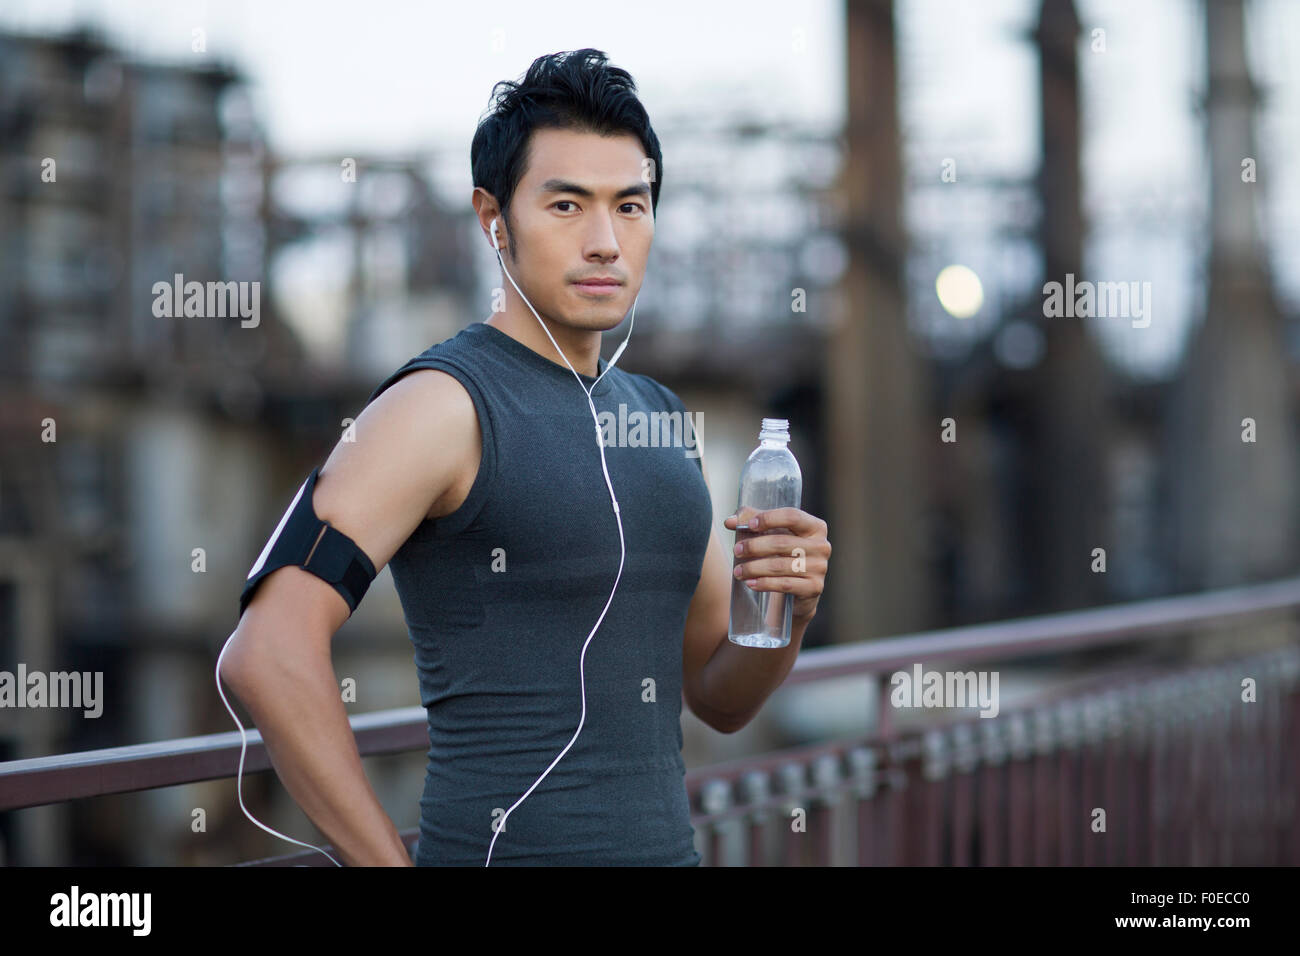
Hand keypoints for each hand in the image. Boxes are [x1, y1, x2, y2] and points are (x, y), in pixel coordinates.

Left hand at [723, 507, 830, 622]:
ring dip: (754, 568)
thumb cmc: (785, 554)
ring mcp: (819, 568)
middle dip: (754, 546)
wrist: (799, 590)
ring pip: (780, 566)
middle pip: (782, 542)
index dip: (769, 518)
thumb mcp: (772, 533)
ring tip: (737, 571)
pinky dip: (764, 583)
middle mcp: (821, 546)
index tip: (749, 525)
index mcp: (815, 527)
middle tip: (736, 550)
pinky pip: (785, 584)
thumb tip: (729, 521)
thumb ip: (752, 521)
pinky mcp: (814, 588)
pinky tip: (750, 583)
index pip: (792, 516)